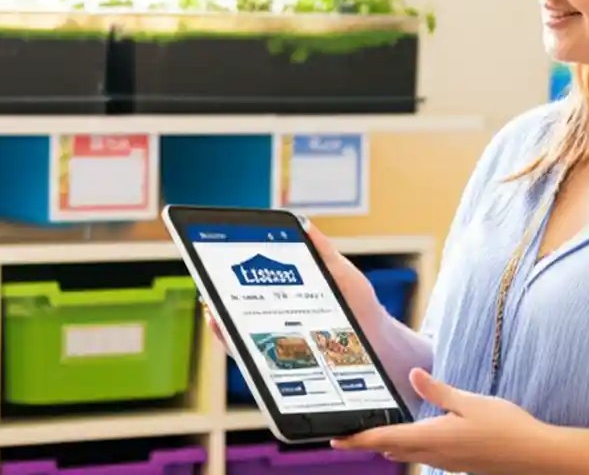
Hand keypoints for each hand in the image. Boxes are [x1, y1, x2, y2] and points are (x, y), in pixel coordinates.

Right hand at [202, 217, 386, 342]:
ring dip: (222, 322)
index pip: (252, 284)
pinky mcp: (283, 364)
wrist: (378, 342)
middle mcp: (277, 318)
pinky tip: (231, 333)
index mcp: (286, 295)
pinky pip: (253, 357)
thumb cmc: (360, 307)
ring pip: (239, 332)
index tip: (217, 259)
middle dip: (220, 297)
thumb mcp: (342, 273)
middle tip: (209, 286)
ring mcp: (278, 341)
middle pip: (239, 308)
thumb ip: (321, 252)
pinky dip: (236, 345)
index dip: (232, 274)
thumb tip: (301, 224)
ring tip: (214, 310)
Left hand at [331, 368, 548, 474]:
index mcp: (434, 437)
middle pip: (392, 448)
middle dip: (367, 442)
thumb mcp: (470, 401)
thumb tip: (413, 375)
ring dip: (387, 445)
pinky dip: (409, 447)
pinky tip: (411, 441)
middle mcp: (435, 453)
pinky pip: (425, 455)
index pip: (386, 437)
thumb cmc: (505, 426)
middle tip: (345, 437)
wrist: (533, 455)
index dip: (359, 438)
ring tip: (371, 437)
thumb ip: (438, 391)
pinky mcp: (458, 462)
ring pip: (408, 454)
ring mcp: (447, 461)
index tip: (337, 439)